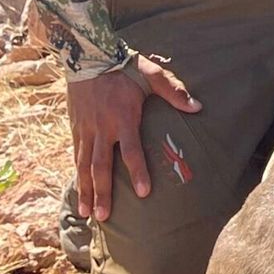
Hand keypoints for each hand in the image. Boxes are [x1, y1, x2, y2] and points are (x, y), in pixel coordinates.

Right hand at [65, 56, 200, 221]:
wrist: (88, 56)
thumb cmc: (125, 67)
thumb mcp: (152, 75)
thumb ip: (175, 92)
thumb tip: (198, 107)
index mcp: (123, 118)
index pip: (131, 152)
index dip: (138, 173)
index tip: (144, 193)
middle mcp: (102, 129)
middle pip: (100, 167)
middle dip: (102, 193)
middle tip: (103, 217)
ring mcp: (86, 130)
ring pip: (83, 166)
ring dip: (84, 190)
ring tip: (85, 213)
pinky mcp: (75, 127)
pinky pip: (75, 155)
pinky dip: (76, 174)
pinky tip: (78, 188)